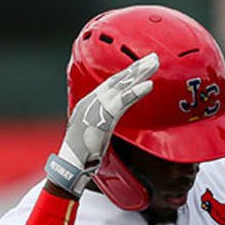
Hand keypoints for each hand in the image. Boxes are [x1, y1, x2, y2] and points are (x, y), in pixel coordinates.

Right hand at [46, 53, 157, 195]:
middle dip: (136, 67)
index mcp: (89, 104)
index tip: (141, 66)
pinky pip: (122, 101)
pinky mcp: (102, 117)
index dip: (127, 74)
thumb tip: (110, 125)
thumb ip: (103, 125)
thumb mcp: (93, 135)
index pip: (110, 85)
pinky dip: (136, 91)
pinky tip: (149, 84)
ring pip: (121, 85)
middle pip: (117, 80)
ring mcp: (96, 107)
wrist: (70, 167)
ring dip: (139, 73)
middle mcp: (91, 101)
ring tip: (154, 63)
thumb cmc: (81, 157)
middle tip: (153, 57)